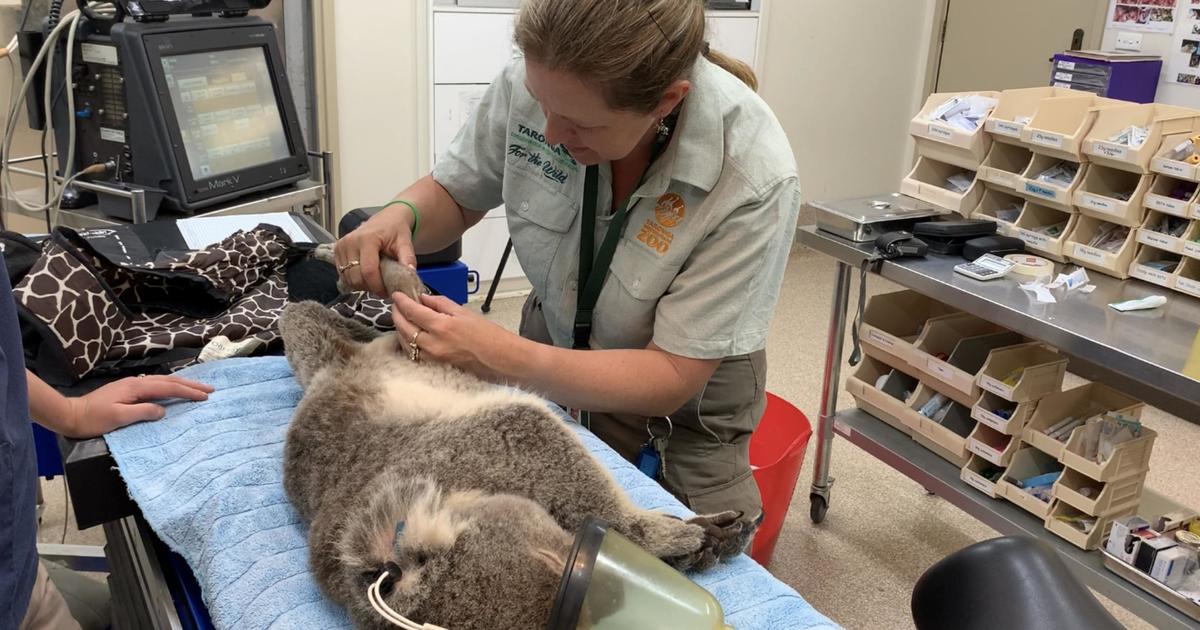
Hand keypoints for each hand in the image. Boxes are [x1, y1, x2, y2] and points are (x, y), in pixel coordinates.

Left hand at [64, 375, 214, 437]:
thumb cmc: (93, 419)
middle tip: (210, 389)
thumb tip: (163, 411)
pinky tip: (173, 389)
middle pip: (169, 381)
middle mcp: (136, 382)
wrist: (71, 415)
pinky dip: (170, 386)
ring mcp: (132, 385)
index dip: (188, 392)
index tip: (205, 396)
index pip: (168, 388)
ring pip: (163, 381)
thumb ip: (142, 412)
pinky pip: (156, 385)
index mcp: (136, 388)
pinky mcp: (128, 390)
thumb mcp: (118, 418)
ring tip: (197, 387)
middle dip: (190, 384)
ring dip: (182, 384)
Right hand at [336, 205, 417, 296]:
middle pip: (356, 277)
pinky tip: (365, 275)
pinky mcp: (337, 250)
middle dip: (370, 287)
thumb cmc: (396, 230)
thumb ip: (408, 258)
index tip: (388, 292)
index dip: (377, 286)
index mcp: (367, 239)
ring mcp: (341, 246)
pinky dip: (354, 280)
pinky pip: (343, 274)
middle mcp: (350, 242)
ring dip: (361, 285)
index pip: (368, 271)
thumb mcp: (405, 242)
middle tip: (383, 287)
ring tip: (375, 280)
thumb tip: (410, 273)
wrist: (387, 219)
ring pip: (348, 278)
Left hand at [391, 293, 521, 381]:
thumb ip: (441, 303)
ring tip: (402, 317)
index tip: (396, 295)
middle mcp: (433, 343)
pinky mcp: (434, 366)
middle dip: (397, 314)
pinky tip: (410, 335)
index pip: (412, 311)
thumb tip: (423, 298)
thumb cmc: (488, 335)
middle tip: (397, 305)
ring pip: (405, 342)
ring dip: (400, 328)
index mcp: (441, 326)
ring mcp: (432, 357)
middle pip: (404, 327)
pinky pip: (413, 353)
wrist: (501, 359)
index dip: (401, 302)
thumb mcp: (465, 312)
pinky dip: (408, 343)